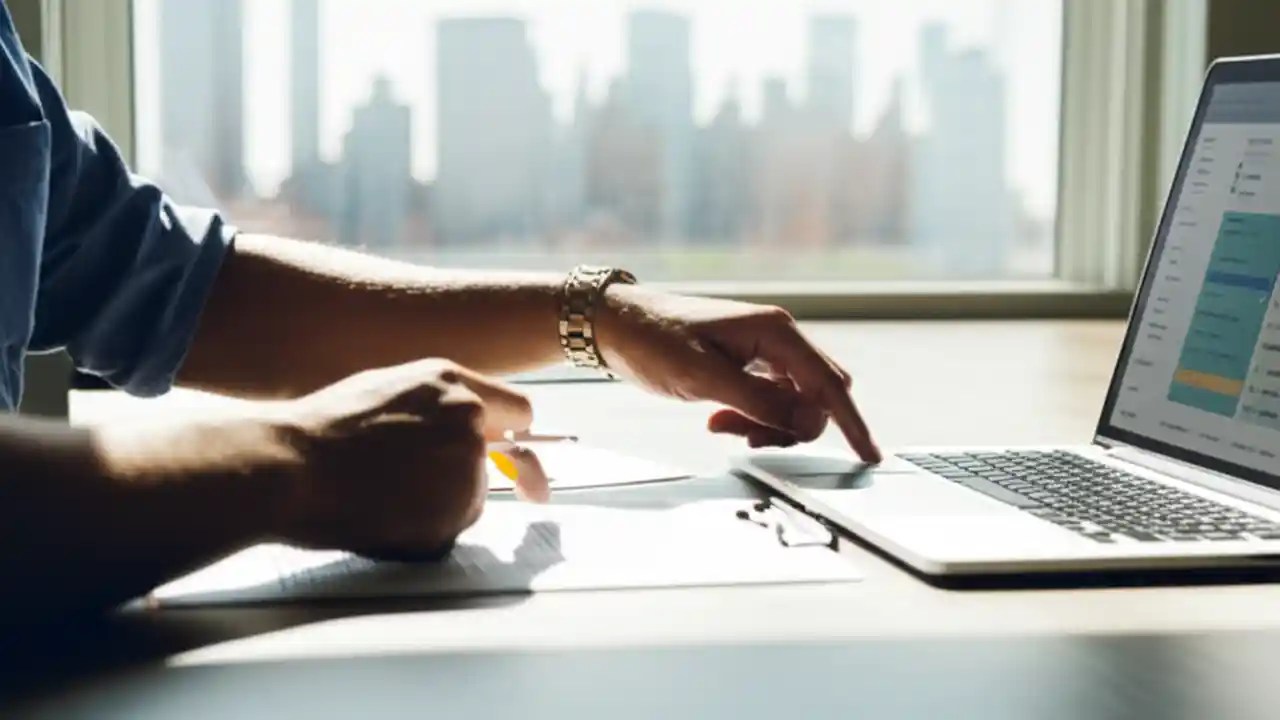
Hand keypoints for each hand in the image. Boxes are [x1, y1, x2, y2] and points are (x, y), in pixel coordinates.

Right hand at [275, 358, 537, 559]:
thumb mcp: (387, 390)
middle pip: (500, 460)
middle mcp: (469, 420)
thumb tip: (468, 427)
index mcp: (452, 384)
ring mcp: (465, 467)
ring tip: (382, 497)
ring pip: (471, 498)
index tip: (514, 453)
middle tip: (470, 489)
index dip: (511, 434)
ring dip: (440, 505)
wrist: (287, 467)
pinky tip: (381, 518)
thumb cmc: (320, 431)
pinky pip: (449, 530)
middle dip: (479, 475)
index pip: (519, 410)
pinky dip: (423, 534)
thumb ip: (436, 406)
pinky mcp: (453, 513)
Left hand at [596, 285, 880, 460]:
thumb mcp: (705, 378)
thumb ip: (759, 402)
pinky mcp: (747, 363)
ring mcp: (763, 350)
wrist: (615, 324)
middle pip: (817, 396)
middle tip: (750, 442)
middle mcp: (777, 337)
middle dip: (793, 428)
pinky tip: (718, 419)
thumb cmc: (654, 340)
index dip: (852, 422)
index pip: (828, 384)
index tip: (869, 454)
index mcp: (775, 331)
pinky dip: (752, 418)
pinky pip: (769, 400)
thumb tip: (806, 423)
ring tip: (722, 426)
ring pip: (791, 403)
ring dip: (767, 425)